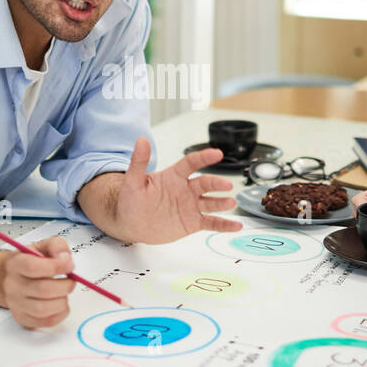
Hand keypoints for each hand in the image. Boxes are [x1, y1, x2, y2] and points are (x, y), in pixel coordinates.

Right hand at [0, 236, 75, 328]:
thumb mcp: (41, 246)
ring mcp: (16, 304)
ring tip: (64, 293)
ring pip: (43, 309)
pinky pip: (46, 321)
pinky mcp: (23, 318)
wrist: (9, 278)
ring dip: (62, 301)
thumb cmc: (29, 262)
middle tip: (71, 281)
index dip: (56, 266)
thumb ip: (56, 245)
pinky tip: (60, 303)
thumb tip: (65, 258)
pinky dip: (60, 313)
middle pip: (42, 290)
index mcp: (16, 264)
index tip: (69, 265)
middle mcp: (13, 285)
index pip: (34, 267)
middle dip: (64, 285)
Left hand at [114, 137, 242, 243]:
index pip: (191, 163)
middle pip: (205, 183)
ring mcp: (191, 206)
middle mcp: (186, 189)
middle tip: (226, 185)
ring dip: (222, 202)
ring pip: (211, 202)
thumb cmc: (131, 200)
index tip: (217, 154)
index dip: (204, 158)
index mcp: (174, 177)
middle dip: (216, 183)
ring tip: (230, 202)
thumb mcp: (133, 181)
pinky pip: (211, 222)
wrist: (131, 224)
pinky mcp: (193, 222)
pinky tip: (236, 226)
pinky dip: (224, 224)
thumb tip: (141, 140)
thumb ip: (139, 162)